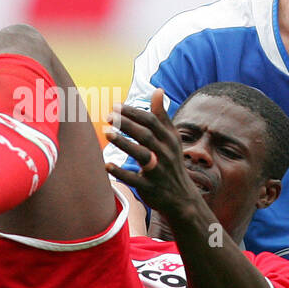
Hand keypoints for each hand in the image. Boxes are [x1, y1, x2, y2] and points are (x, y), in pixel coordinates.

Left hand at [103, 89, 202, 221]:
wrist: (182, 197)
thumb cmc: (172, 161)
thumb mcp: (171, 138)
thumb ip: (161, 115)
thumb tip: (158, 90)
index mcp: (168, 139)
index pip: (151, 121)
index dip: (133, 112)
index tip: (115, 106)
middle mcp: (165, 153)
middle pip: (145, 135)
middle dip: (127, 124)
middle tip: (108, 116)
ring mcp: (158, 171)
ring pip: (141, 155)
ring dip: (124, 143)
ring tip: (106, 133)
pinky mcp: (150, 187)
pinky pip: (134, 179)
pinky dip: (120, 173)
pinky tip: (107, 165)